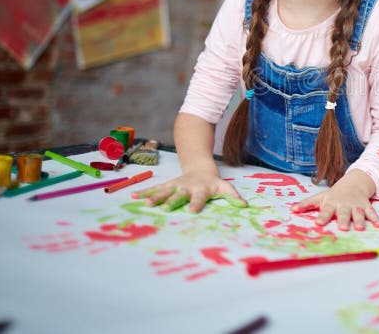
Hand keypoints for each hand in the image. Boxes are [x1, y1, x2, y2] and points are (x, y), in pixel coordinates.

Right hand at [132, 168, 247, 212]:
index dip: (196, 203)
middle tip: (164, 209)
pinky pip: (155, 188)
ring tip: (144, 203)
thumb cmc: (213, 182)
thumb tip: (245, 205)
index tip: (192, 211)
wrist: (201, 168)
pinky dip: (145, 192)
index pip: (200, 197)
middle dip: (171, 201)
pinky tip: (133, 196)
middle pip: (179, 194)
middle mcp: (187, 187)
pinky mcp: (168, 184)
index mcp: (201, 189)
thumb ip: (233, 196)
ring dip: (155, 196)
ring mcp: (176, 185)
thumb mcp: (225, 187)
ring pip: (165, 190)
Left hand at [291, 170, 378, 230]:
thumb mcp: (320, 197)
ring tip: (360, 228)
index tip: (318, 223)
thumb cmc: (334, 194)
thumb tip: (292, 210)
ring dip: (359, 221)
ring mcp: (356, 205)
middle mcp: (344, 204)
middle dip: (343, 220)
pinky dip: (376, 218)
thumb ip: (307, 204)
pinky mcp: (365, 206)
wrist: (353, 182)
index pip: (325, 210)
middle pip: (343, 213)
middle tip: (342, 229)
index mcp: (331, 203)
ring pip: (358, 213)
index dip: (322, 217)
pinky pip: (371, 212)